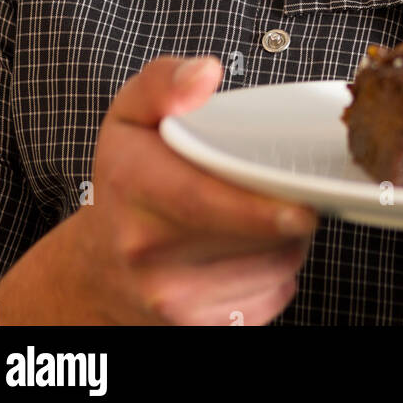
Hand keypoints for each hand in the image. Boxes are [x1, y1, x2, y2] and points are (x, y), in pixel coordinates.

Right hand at [0, 55, 318, 325]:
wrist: (99, 268)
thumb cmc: (125, 180)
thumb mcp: (130, 115)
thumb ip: (165, 81)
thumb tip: (206, 72)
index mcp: (134, 186)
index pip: (204, 203)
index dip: (261, 209)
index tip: (304, 206)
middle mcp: (148, 252)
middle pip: (254, 239)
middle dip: (291, 214)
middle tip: (295, 189)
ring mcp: (174, 299)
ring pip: (271, 270)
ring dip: (290, 241)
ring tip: (273, 214)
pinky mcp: (199, 330)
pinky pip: (269, 299)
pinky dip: (278, 273)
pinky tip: (258, 250)